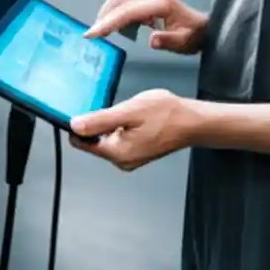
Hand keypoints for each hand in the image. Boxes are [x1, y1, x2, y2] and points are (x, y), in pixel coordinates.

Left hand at [69, 90, 203, 171]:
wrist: (195, 122)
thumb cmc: (167, 115)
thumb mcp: (128, 112)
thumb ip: (99, 120)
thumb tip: (74, 125)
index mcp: (117, 153)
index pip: (81, 142)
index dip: (77, 125)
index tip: (82, 110)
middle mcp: (122, 160)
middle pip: (93, 140)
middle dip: (98, 122)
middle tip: (116, 108)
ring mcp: (130, 158)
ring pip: (106, 138)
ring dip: (111, 123)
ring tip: (129, 112)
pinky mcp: (137, 152)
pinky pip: (118, 138)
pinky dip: (120, 126)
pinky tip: (134, 117)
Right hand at [85, 0, 207, 54]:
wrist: (205, 29)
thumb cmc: (196, 36)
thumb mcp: (184, 43)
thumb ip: (168, 41)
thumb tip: (151, 40)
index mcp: (160, 5)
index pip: (127, 11)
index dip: (108, 22)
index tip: (93, 33)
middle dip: (104, 16)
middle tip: (95, 34)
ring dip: (108, 13)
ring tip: (103, 31)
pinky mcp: (148, 3)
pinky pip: (126, 4)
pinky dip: (116, 14)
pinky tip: (117, 28)